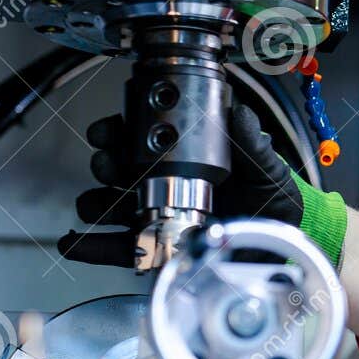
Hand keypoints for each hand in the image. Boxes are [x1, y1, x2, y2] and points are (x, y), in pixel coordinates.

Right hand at [58, 103, 341, 267]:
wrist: (284, 244)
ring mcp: (156, 216)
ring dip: (94, 202)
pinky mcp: (155, 249)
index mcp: (185, 158)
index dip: (118, 132)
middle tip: (109, 166)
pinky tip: (74, 243)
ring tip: (92, 206)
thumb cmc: (275, 200)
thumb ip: (251, 143)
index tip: (109, 131)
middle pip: (117, 167)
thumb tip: (237, 110)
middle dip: (105, 164)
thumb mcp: (266, 169)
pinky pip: (118, 248)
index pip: (141, 138)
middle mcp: (164, 184)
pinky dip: (91, 246)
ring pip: (109, 204)